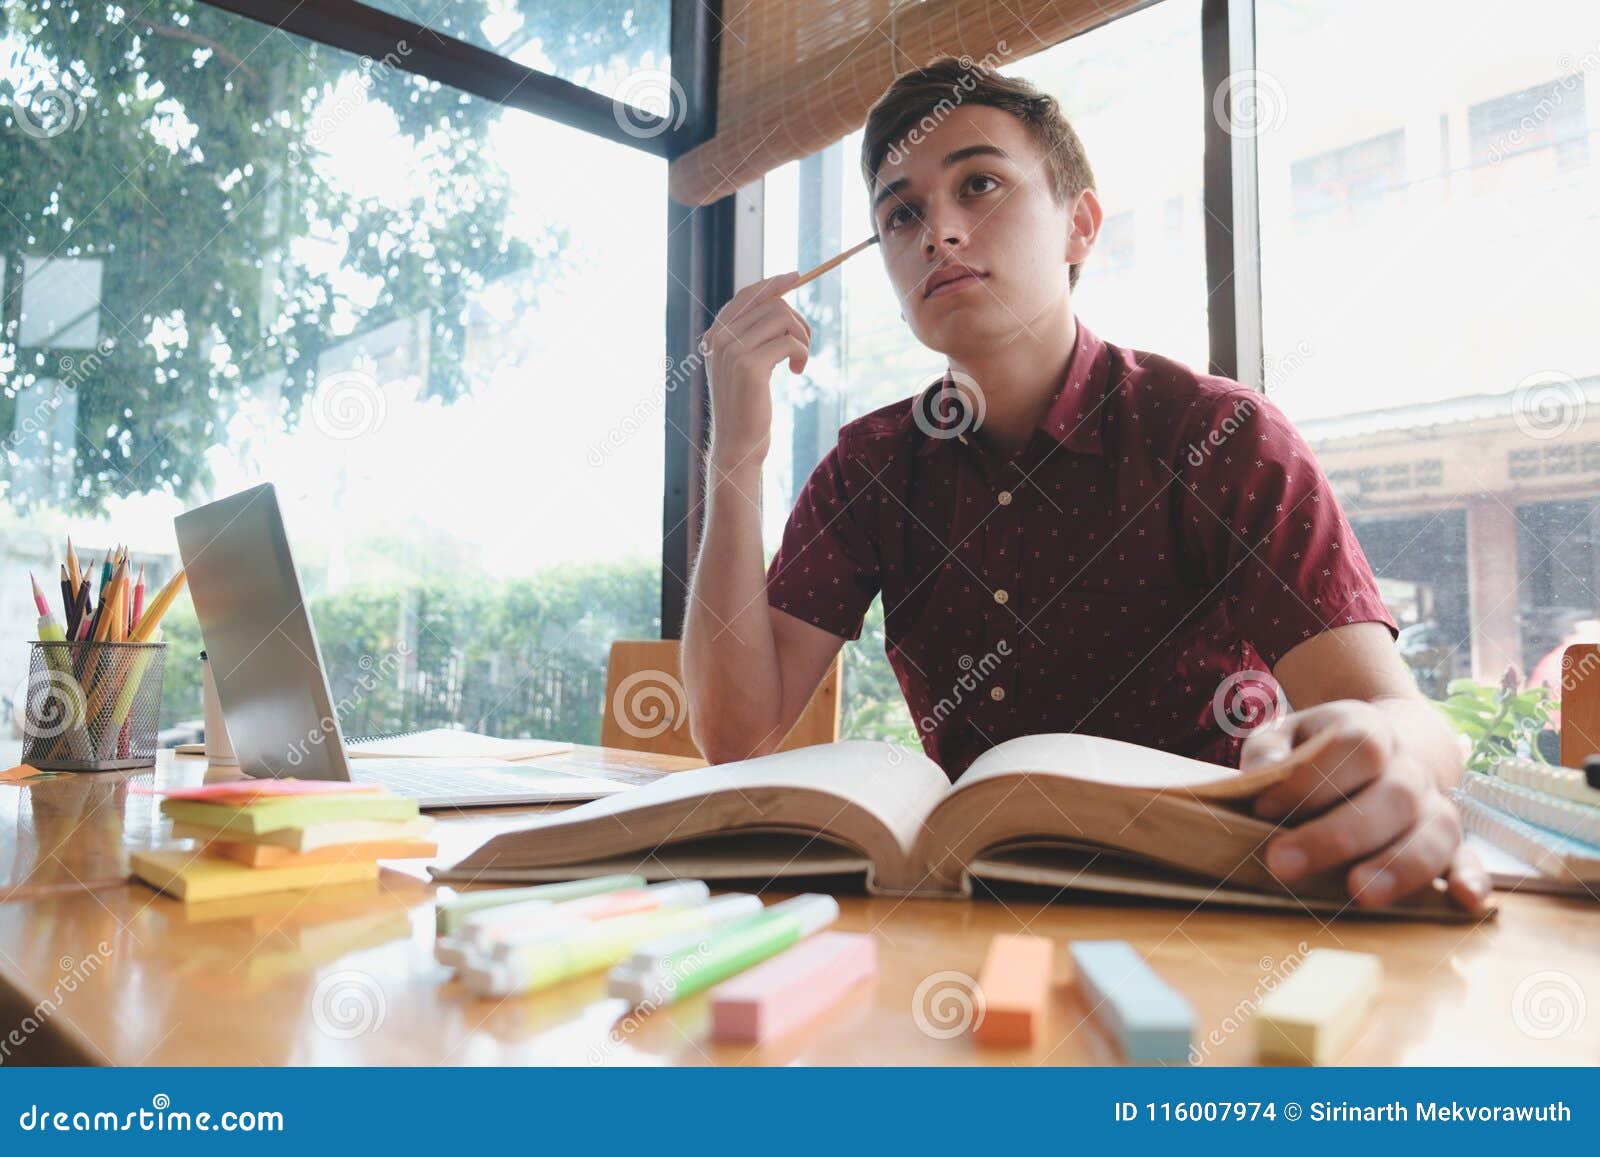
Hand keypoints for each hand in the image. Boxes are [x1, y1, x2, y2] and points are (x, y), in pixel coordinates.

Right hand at [699, 271, 811, 468]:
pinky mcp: (750, 366)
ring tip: (801, 360)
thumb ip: (751, 336)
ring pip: (783, 318)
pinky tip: (798, 371)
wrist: (737, 444)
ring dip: (802, 337)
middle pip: (772, 304)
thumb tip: (779, 301)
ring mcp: (732, 351)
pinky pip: (790, 342)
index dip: (774, 283)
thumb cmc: (747, 406)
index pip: (748, 295)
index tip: (796, 276)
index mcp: (715, 335)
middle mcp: (719, 338)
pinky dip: (803, 354)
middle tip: (804, 347)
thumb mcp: (745, 366)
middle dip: (798, 321)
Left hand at [1240, 699, 1489, 911]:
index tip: (1262, 810)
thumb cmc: (1315, 752)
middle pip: (1391, 797)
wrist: (1376, 749)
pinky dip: (1471, 879)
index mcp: (1367, 731)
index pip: (1355, 749)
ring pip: (1432, 833)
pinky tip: (1463, 900)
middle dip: (1336, 835)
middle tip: (1283, 863)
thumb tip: (1262, 777)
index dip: (1310, 781)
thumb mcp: (1284, 737)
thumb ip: (1269, 752)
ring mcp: (1435, 806)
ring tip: (1358, 892)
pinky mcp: (1451, 844)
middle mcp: (1409, 768)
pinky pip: (1469, 859)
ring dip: (1398, 865)